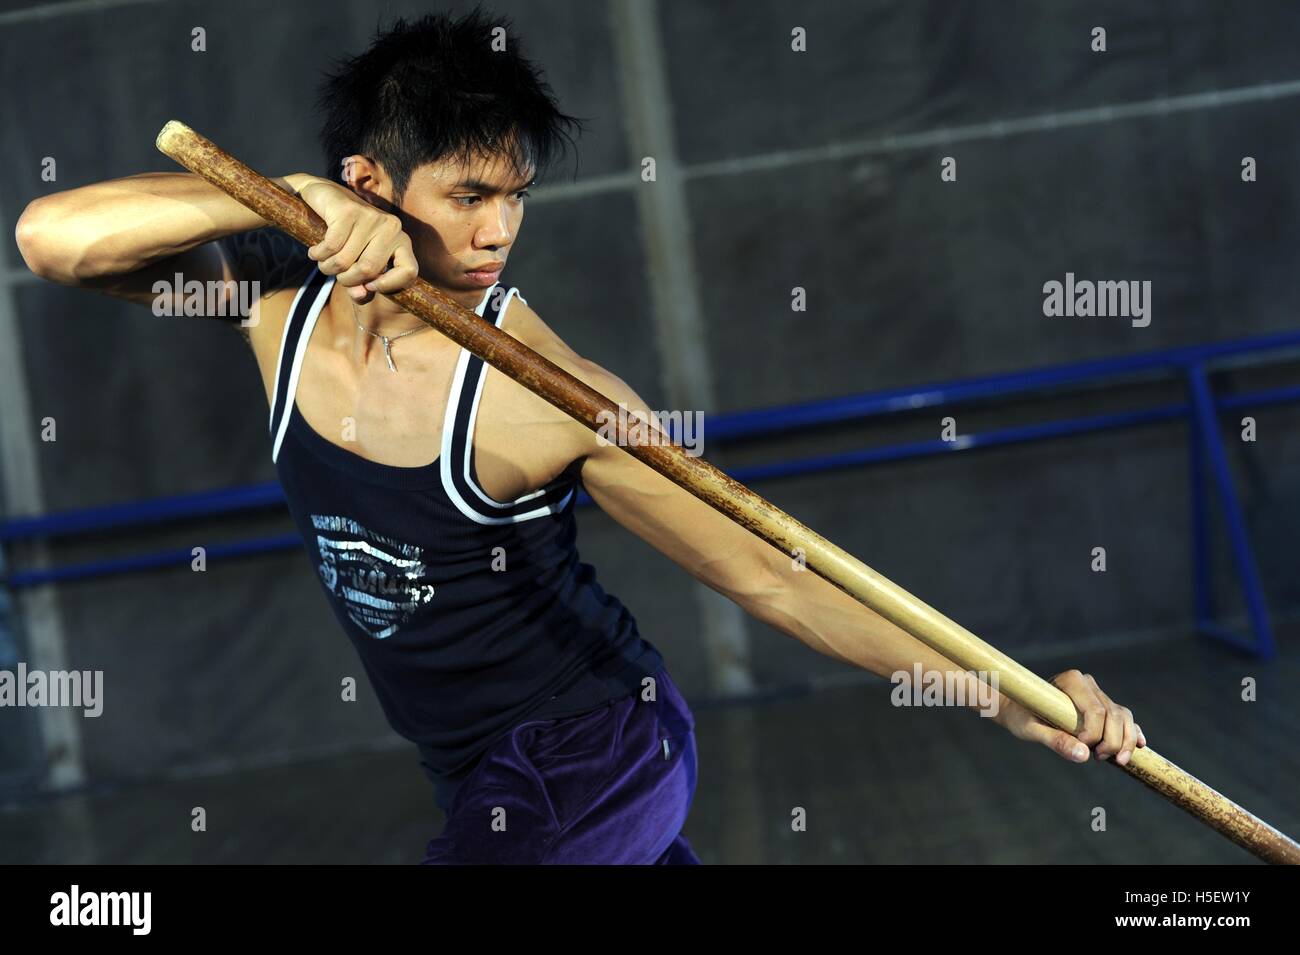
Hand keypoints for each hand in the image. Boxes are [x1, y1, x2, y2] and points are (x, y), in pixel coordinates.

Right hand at [297, 178, 418, 304]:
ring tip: (324, 260)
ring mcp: (372, 217)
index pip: (409, 272)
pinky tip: (315, 250)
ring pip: (345, 260)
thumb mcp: (357, 266)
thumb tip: (360, 295)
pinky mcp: (349, 211)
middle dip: (346, 279)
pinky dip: (318, 254)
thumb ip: (362, 288)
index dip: (389, 286)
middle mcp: (392, 227)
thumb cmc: (346, 238)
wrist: (323, 197)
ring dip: (327, 267)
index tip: (369, 287)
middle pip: (369, 270)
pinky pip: (331, 246)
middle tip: (337, 273)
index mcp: (401, 241)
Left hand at [993, 669, 1146, 764]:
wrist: (1019, 709)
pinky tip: (1138, 746)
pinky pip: (1124, 719)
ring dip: (1125, 741)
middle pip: (1114, 715)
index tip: (1083, 748)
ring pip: (1124, 717)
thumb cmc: (1021, 716)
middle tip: (1098, 758)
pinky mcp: (1103, 705)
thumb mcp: (1031, 730)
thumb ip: (1055, 741)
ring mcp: (1097, 693)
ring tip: (1117, 761)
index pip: (1096, 710)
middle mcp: (1087, 683)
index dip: (1095, 734)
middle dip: (1113, 741)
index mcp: (1070, 681)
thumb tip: (1084, 755)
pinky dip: (1132, 733)